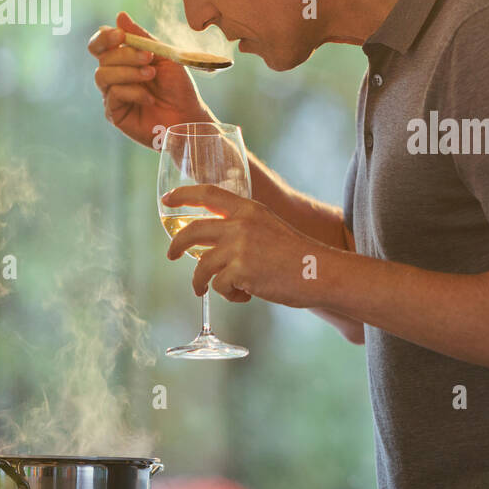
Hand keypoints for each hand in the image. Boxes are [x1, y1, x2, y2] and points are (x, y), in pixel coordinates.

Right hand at [89, 12, 214, 148]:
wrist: (189, 116)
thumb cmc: (178, 87)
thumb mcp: (163, 57)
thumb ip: (142, 37)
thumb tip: (120, 16)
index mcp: (123, 60)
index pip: (100, 45)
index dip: (105, 37)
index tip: (121, 35)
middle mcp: (114, 76)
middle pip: (102, 58)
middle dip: (125, 55)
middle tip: (148, 59)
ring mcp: (112, 95)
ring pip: (102, 75)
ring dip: (129, 72)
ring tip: (151, 75)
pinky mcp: (114, 113)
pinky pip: (113, 95)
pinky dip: (133, 92)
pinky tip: (149, 98)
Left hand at [162, 185, 324, 307]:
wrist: (320, 272)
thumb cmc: (298, 256)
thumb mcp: (270, 228)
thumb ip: (244, 229)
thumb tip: (214, 246)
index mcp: (249, 209)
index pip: (208, 193)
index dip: (184, 195)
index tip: (167, 200)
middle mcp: (241, 224)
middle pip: (193, 230)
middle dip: (176, 245)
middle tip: (172, 255)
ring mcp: (239, 248)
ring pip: (202, 266)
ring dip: (200, 281)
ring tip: (204, 291)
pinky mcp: (240, 271)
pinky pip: (219, 286)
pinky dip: (228, 295)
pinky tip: (245, 295)